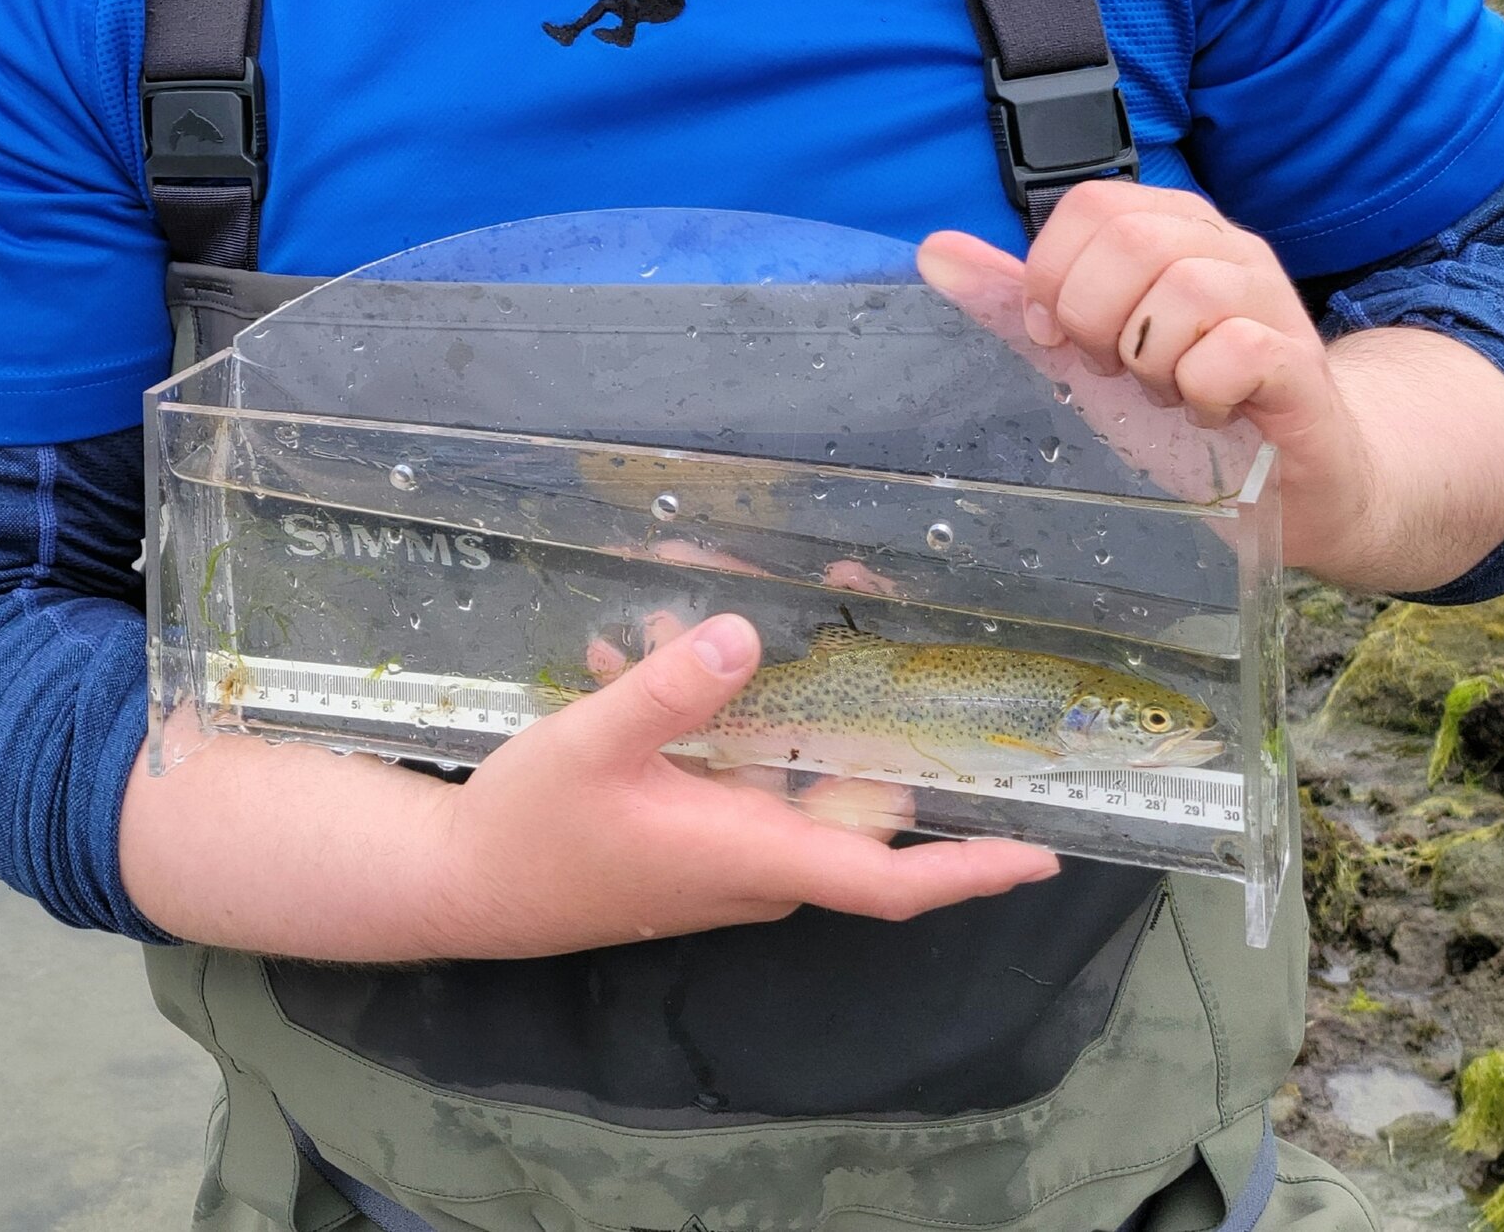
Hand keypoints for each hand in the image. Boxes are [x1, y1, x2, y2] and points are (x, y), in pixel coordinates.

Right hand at [419, 615, 1053, 956]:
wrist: (462, 885)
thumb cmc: (532, 831)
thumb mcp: (591, 744)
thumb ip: (670, 689)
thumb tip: (744, 632)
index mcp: (749, 855)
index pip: (885, 880)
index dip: (968, 870)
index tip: (1041, 852)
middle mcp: (753, 866)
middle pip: (848, 800)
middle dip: (867, 718)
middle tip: (872, 620)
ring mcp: (723, 858)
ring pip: (786, 773)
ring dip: (767, 703)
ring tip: (692, 619)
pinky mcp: (693, 842)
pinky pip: (736, 773)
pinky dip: (713, 718)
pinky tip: (639, 655)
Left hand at [917, 183, 1503, 591]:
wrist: (1297, 481)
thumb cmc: (1186, 404)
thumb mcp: (1091, 351)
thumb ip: (1018, 302)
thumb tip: (934, 251)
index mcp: (1169, 229)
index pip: (1092, 205)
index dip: (1053, 272)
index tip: (1056, 336)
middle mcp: (1224, 248)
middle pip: (1133, 239)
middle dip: (1097, 319)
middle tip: (1112, 371)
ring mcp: (1270, 299)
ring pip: (1186, 288)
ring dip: (1152, 360)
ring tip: (1164, 393)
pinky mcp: (1299, 361)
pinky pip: (1237, 349)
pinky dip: (1201, 391)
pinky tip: (1206, 415)